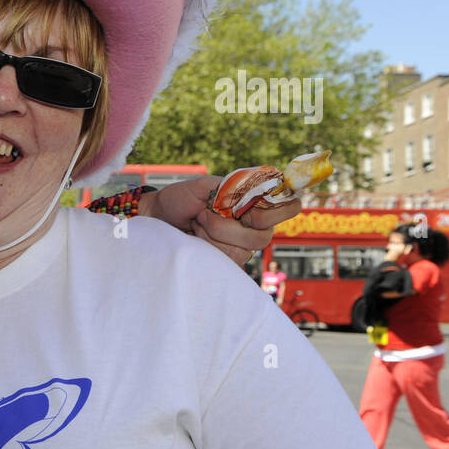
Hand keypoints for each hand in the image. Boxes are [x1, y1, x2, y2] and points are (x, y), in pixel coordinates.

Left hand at [141, 177, 301, 267]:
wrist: (158, 218)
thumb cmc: (181, 199)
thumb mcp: (204, 185)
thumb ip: (230, 188)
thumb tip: (251, 196)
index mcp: (256, 201)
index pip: (290, 206)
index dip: (273, 212)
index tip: (245, 210)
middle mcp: (255, 225)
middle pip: (263, 237)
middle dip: (226, 227)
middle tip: (203, 215)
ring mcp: (242, 246)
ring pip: (243, 252)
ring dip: (213, 236)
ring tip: (196, 225)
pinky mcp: (227, 262)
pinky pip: (228, 262)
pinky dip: (207, 249)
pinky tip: (195, 240)